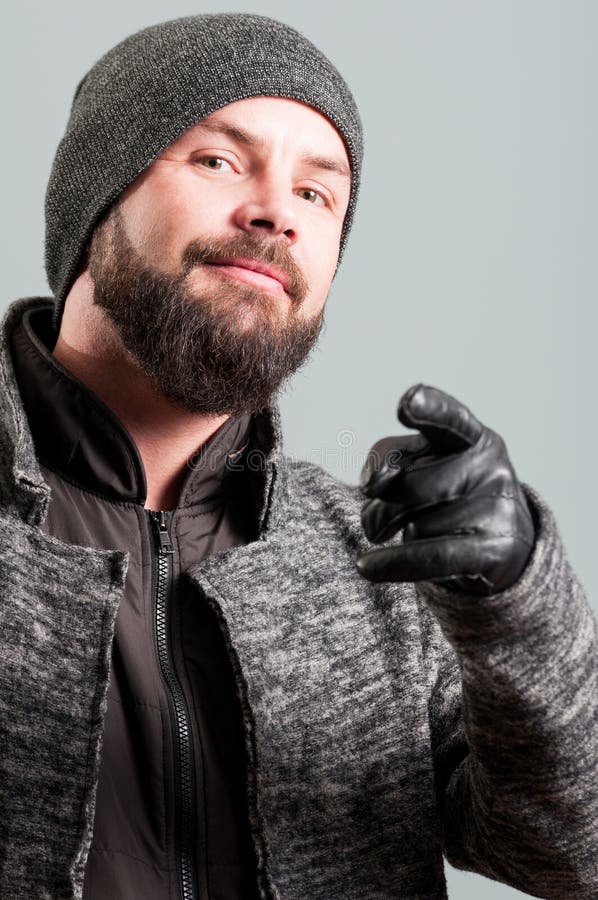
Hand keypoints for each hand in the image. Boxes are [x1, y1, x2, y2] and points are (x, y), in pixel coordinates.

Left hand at [355, 384, 535, 595]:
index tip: (407, 401)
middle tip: (375, 518)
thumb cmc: (450, 493)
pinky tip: (367, 567)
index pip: (449, 419)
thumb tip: (374, 483)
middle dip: (379, 507)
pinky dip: (393, 563)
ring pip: (417, 525)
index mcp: (473, 437)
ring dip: (395, 536)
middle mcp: (490, 468)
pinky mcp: (494, 550)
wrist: (505, 543)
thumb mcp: (423, 464)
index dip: (429, 408)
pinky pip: (431, 557)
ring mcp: (496, 509)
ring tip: (397, 536)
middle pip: (410, 486)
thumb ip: (388, 458)